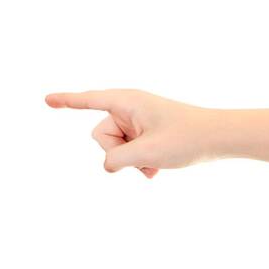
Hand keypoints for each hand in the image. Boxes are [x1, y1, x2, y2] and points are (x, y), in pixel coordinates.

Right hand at [44, 88, 220, 177]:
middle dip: (118, 152)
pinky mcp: (148, 134)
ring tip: (157, 163)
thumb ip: (116, 159)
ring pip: (117, 148)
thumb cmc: (188, 138)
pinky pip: (131, 153)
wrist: (222, 138)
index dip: (66, 101)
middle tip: (147, 154)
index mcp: (127, 101)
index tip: (46, 100)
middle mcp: (131, 107)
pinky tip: (158, 169)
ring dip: (132, 161)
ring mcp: (139, 121)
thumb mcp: (147, 153)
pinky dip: (141, 163)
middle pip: (101, 136)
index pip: (89, 100)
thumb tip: (108, 165)